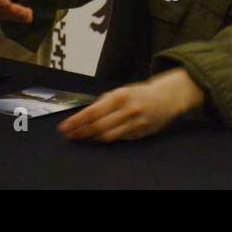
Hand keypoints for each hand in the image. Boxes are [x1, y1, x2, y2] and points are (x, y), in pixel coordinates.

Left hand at [58, 68, 203, 142]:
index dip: (77, 121)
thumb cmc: (140, 93)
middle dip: (80, 132)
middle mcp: (128, 110)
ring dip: (91, 138)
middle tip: (68, 135)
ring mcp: (135, 123)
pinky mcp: (140, 133)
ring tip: (79, 138)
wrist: (167, 98)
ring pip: (108, 136)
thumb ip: (105, 102)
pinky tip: (96, 139)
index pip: (93, 112)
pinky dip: (106, 140)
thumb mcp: (122, 91)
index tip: (64, 127)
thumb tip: (84, 114)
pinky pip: (119, 139)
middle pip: (98, 126)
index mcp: (120, 96)